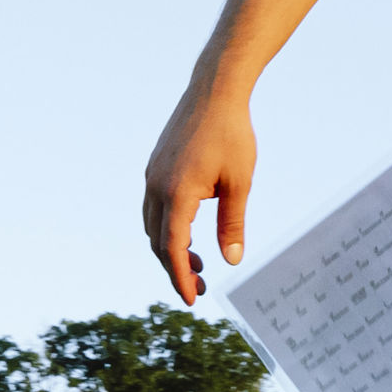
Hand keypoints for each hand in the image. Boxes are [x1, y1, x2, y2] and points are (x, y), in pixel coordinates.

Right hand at [142, 86, 257, 306]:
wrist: (214, 91)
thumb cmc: (232, 134)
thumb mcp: (239, 183)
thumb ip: (233, 223)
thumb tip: (231, 261)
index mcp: (178, 194)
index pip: (173, 249)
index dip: (180, 278)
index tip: (192, 300)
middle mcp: (157, 187)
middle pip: (158, 243)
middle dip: (176, 270)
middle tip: (200, 289)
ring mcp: (151, 175)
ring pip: (153, 226)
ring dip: (171, 249)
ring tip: (199, 264)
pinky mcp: (154, 167)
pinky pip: (153, 208)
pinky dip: (167, 228)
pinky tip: (188, 231)